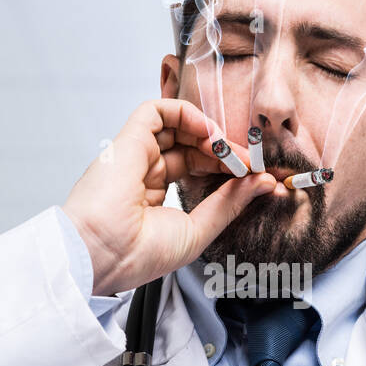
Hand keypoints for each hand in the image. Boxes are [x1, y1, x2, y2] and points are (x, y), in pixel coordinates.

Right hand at [62, 99, 277, 295]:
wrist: (102, 255)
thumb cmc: (138, 254)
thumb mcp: (197, 231)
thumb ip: (229, 203)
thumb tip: (263, 182)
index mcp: (152, 198)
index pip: (195, 169)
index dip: (225, 167)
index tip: (254, 175)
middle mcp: (142, 173)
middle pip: (190, 147)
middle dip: (224, 151)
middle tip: (250, 162)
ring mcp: (135, 156)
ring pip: (176, 127)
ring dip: (209, 132)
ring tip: (231, 149)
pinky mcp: (128, 140)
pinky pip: (156, 110)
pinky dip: (186, 112)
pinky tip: (208, 132)